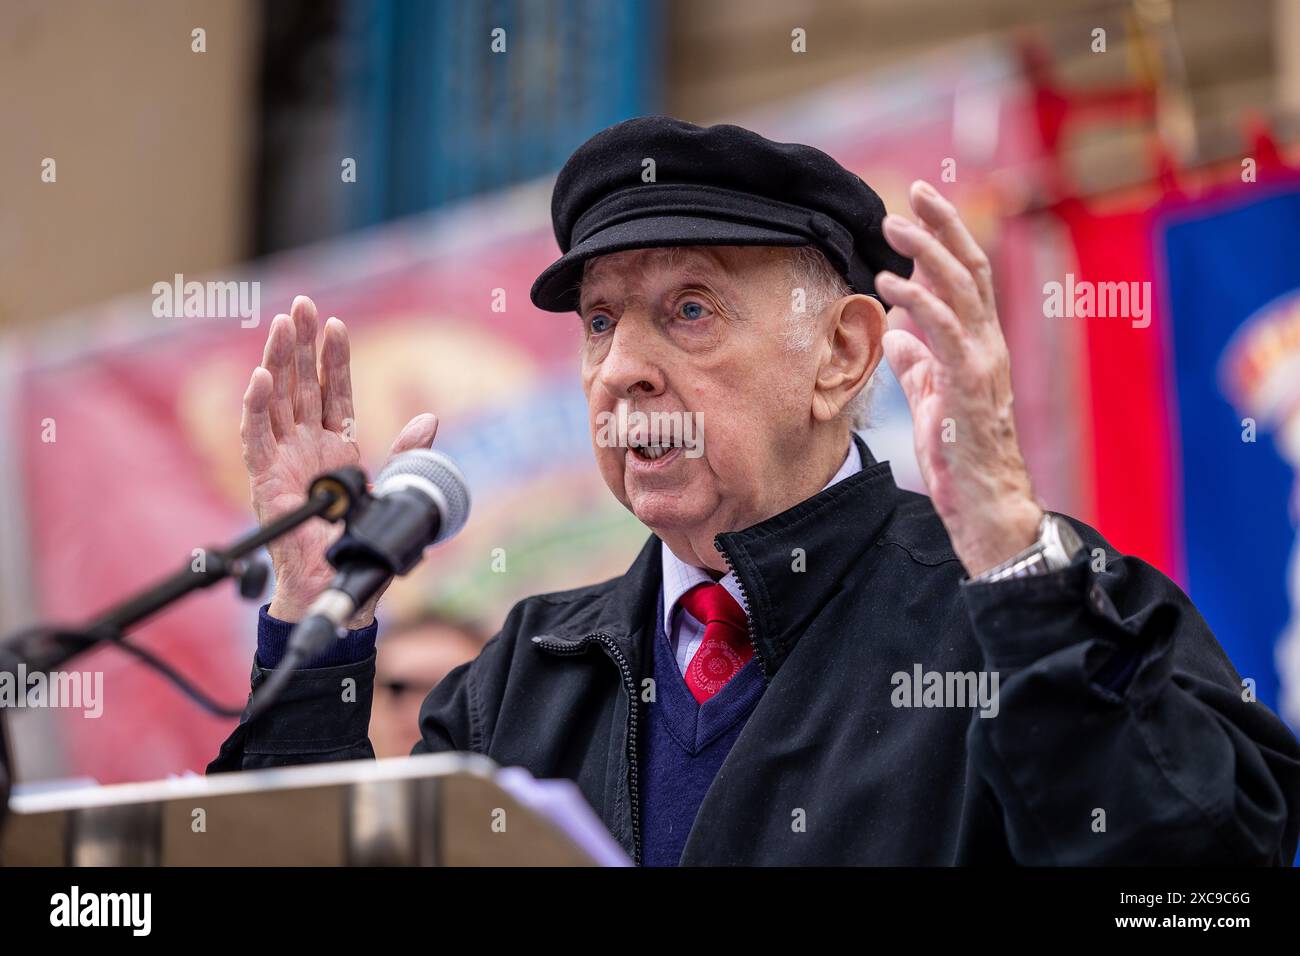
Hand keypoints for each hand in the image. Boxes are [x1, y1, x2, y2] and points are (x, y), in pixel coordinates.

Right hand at [242, 295, 437, 626]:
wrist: (339, 584)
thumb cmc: (359, 542)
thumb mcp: (394, 490)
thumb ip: (407, 454)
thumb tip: (429, 419)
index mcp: (336, 447)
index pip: (334, 392)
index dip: (335, 359)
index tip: (337, 324)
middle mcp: (305, 447)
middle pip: (302, 385)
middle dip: (301, 344)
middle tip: (302, 305)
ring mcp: (282, 461)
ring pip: (277, 400)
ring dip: (278, 361)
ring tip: (281, 324)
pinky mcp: (264, 481)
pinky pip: (256, 438)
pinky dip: (256, 407)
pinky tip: (261, 377)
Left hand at [876, 181, 1041, 576]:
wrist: (986, 506)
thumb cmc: (961, 458)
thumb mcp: (931, 400)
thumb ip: (917, 364)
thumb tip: (896, 333)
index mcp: (981, 345)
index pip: (969, 278)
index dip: (948, 238)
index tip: (921, 204)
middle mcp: (989, 345)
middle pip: (971, 269)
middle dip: (943, 226)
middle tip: (914, 190)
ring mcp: (983, 363)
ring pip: (960, 290)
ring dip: (926, 252)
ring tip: (891, 225)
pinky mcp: (968, 386)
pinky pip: (944, 332)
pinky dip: (919, 300)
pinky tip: (890, 283)